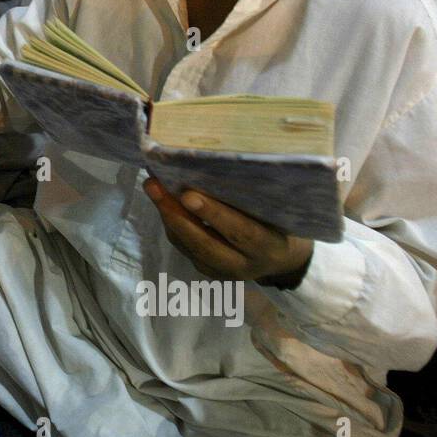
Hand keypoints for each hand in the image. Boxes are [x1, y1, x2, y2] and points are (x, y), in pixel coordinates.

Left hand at [143, 178, 313, 287]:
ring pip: (189, 246)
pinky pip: (185, 248)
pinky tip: (162, 201)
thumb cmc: (282, 223)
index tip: (188, 195)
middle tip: (154, 185)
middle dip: (175, 213)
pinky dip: (172, 224)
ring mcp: (224, 272)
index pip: (240, 231)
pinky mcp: (209, 272)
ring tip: (152, 187)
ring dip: (167, 216)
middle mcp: (245, 265)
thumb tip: (218, 164)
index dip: (214, 214)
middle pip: (204, 243)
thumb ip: (254, 198)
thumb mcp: (277, 212)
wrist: (285, 260)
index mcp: (268, 247)